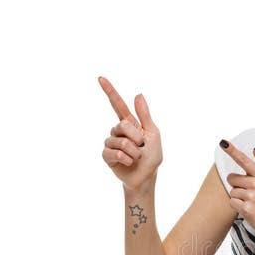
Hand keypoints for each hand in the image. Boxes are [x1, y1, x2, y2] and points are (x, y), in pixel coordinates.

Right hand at [99, 76, 162, 190]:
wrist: (147, 177)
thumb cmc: (152, 156)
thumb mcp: (153, 134)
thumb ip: (145, 115)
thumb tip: (138, 94)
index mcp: (130, 124)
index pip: (118, 105)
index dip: (110, 91)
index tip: (100, 78)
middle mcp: (118, 131)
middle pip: (122, 125)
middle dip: (136, 137)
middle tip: (142, 147)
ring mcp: (111, 143)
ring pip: (119, 141)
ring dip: (133, 152)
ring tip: (136, 157)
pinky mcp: (107, 156)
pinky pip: (113, 153)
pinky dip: (126, 159)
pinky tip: (129, 163)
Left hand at [222, 141, 254, 242]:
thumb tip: (254, 151)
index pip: (244, 160)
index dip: (232, 151)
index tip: (223, 143)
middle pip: (232, 178)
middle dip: (237, 185)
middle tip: (250, 193)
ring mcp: (251, 196)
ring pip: (232, 191)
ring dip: (238, 197)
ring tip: (251, 202)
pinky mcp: (246, 208)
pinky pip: (231, 202)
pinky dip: (237, 206)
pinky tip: (248, 209)